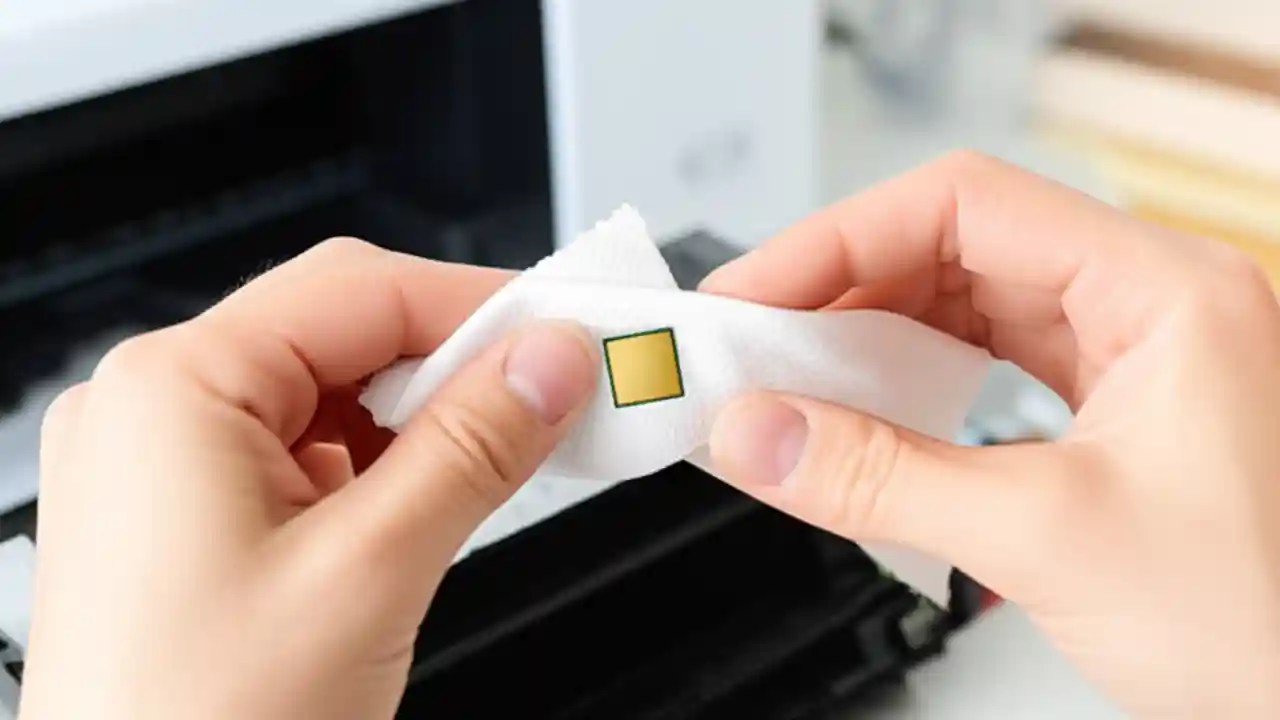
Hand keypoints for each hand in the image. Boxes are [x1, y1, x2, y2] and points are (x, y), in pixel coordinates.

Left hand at [19, 239, 597, 719]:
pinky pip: (306, 451)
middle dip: (457, 365)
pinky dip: (382, 467)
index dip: (485, 307)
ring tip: (499, 463)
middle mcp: (154, 410)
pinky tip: (431, 501)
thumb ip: (474, 448)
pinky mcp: (186, 516)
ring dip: (424, 421)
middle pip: (346, 332)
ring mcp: (164, 464)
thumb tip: (552, 361)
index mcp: (173, 389)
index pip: (364, 291)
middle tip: (557, 396)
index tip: (573, 335)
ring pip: (332, 393)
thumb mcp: (369, 575)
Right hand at [700, 152, 1279, 716]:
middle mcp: (1148, 305)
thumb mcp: (1046, 538)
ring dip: (867, 341)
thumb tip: (758, 433)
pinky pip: (985, 368)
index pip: (966, 206)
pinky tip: (859, 414)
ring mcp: (1129, 357)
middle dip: (841, 293)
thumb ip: (879, 480)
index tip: (753, 292)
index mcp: (1165, 291)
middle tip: (749, 343)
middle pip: (955, 248)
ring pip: (965, 307)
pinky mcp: (1106, 412)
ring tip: (785, 381)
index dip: (839, 239)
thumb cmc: (1268, 626)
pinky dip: (909, 388)